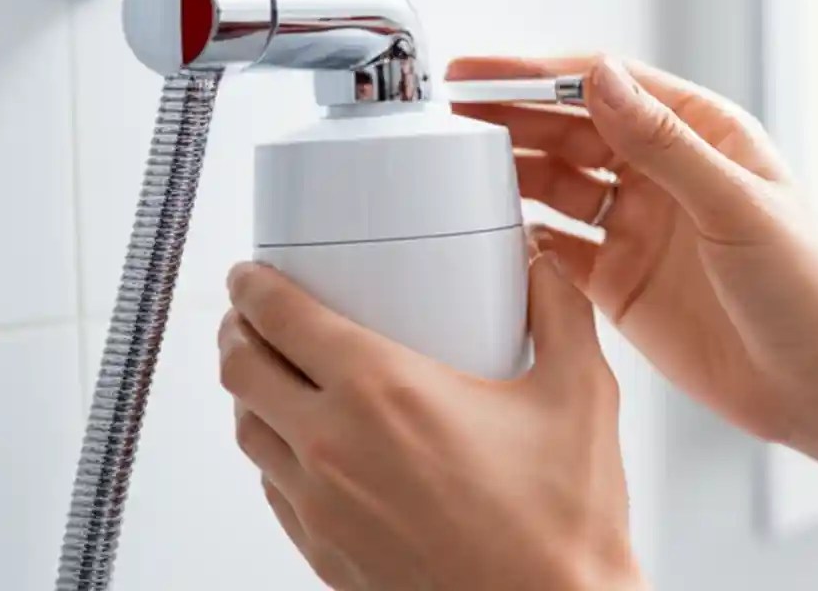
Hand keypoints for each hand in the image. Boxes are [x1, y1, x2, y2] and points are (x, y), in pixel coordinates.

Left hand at [218, 258, 644, 590]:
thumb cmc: (561, 521)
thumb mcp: (580, 393)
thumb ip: (560, 311)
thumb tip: (541, 264)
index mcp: (383, 390)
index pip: (280, 318)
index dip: (253, 285)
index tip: (252, 273)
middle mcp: (333, 446)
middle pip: (241, 369)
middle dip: (237, 328)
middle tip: (251, 312)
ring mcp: (320, 507)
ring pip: (247, 430)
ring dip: (248, 391)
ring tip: (272, 373)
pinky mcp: (322, 553)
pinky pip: (270, 487)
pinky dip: (272, 452)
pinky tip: (302, 445)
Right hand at [450, 56, 817, 442]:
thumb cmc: (809, 288)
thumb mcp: (735, 203)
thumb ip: (662, 142)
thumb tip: (601, 76)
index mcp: (700, 136)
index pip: (605, 85)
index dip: (536, 75)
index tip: (479, 73)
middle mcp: (664, 176)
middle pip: (570, 130)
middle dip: (511, 118)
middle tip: (450, 114)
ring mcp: (638, 229)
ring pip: (557, 186)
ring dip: (511, 173)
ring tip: (457, 168)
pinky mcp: (619, 284)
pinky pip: (556, 251)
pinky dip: (522, 240)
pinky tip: (492, 233)